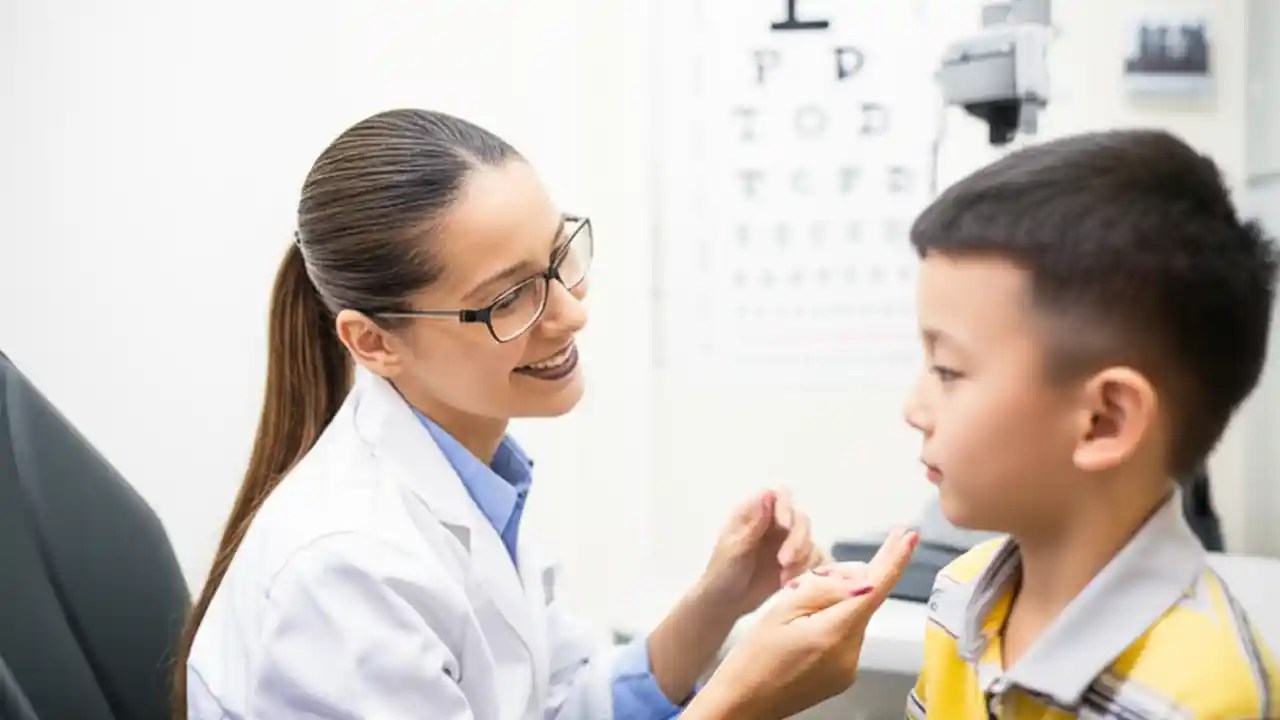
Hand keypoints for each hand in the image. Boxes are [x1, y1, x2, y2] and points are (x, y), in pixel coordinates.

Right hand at [684, 528, 918, 719]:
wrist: (744, 702)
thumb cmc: (753, 658)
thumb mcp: (781, 609)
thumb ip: (823, 590)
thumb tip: (863, 579)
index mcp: (833, 633)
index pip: (875, 587)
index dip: (895, 558)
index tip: (909, 536)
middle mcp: (850, 654)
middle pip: (862, 600)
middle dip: (842, 582)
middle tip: (806, 583)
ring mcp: (850, 668)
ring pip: (853, 617)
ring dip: (835, 605)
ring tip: (796, 613)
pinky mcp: (845, 676)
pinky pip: (847, 637)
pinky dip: (832, 624)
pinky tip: (803, 631)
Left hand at [699, 489, 824, 618]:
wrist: (725, 604)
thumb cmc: (722, 572)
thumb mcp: (735, 549)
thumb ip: (753, 524)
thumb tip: (767, 495)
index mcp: (755, 512)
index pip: (780, 495)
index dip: (787, 506)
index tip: (785, 526)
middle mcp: (774, 522)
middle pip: (800, 518)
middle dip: (797, 540)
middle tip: (784, 562)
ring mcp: (787, 541)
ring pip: (810, 539)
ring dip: (802, 559)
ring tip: (784, 579)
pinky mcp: (797, 561)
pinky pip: (815, 559)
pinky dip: (807, 570)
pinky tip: (789, 582)